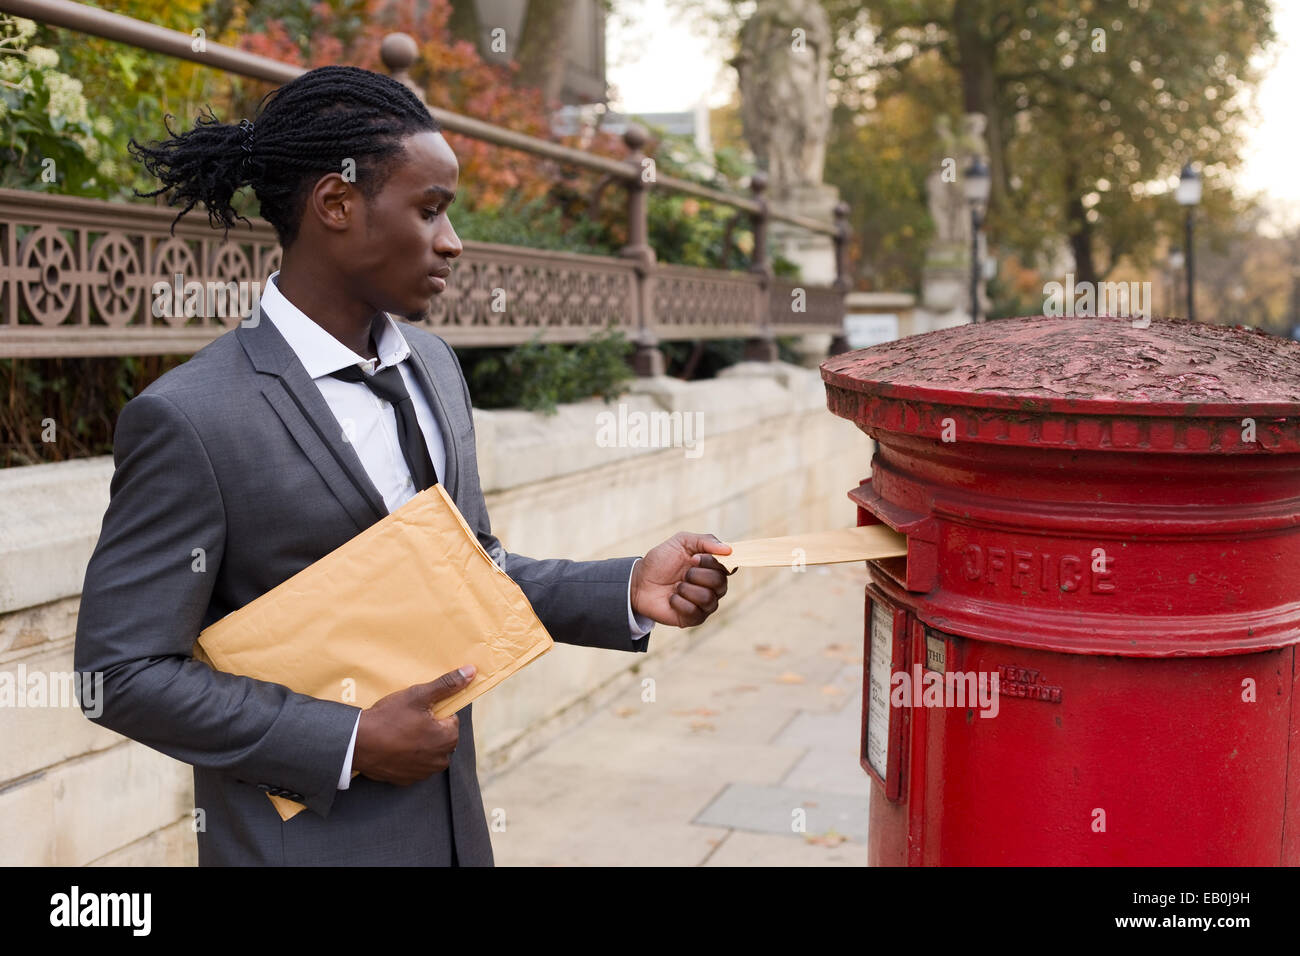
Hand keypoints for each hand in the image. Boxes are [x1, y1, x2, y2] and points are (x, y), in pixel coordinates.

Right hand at [352, 665, 475, 785]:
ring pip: (428, 752)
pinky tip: (393, 747)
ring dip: (419, 744)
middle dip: (429, 729)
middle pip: (441, 737)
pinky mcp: (406, 780)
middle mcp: (440, 760)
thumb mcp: (419, 695)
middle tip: (407, 721)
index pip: (451, 720)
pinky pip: (413, 765)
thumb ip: (447, 684)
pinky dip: (406, 757)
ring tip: (399, 733)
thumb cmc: (389, 718)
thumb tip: (471, 671)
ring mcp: (423, 773)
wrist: (358, 743)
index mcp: (448, 739)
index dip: (435, 712)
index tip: (418, 710)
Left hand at [631, 532, 733, 627]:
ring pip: (708, 599)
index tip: (695, 557)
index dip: (714, 562)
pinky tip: (671, 598)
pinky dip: (679, 602)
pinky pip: (695, 612)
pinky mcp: (693, 618)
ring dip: (687, 589)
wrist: (639, 581)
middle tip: (684, 572)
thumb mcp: (681, 542)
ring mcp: (704, 604)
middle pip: (720, 583)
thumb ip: (705, 541)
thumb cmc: (660, 561)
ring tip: (676, 586)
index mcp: (712, 568)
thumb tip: (728, 550)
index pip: (729, 566)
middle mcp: (712, 586)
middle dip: (698, 575)